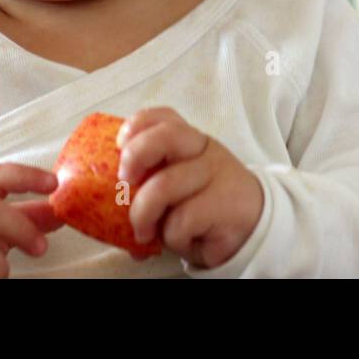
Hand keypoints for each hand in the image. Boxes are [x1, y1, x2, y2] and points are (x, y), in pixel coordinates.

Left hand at [116, 107, 263, 269]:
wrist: (254, 227)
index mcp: (189, 141)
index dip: (137, 125)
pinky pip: (182, 219)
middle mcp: (204, 150)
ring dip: (143, 214)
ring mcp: (217, 174)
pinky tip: (180, 241)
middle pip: (167, 137)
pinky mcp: (225, 204)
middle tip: (124, 183)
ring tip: (143, 233)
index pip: (163, 117)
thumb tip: (105, 206)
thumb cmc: (203, 206)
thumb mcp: (177, 187)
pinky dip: (172, 236)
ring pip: (165, 185)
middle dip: (136, 156)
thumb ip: (150, 183)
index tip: (119, 145)